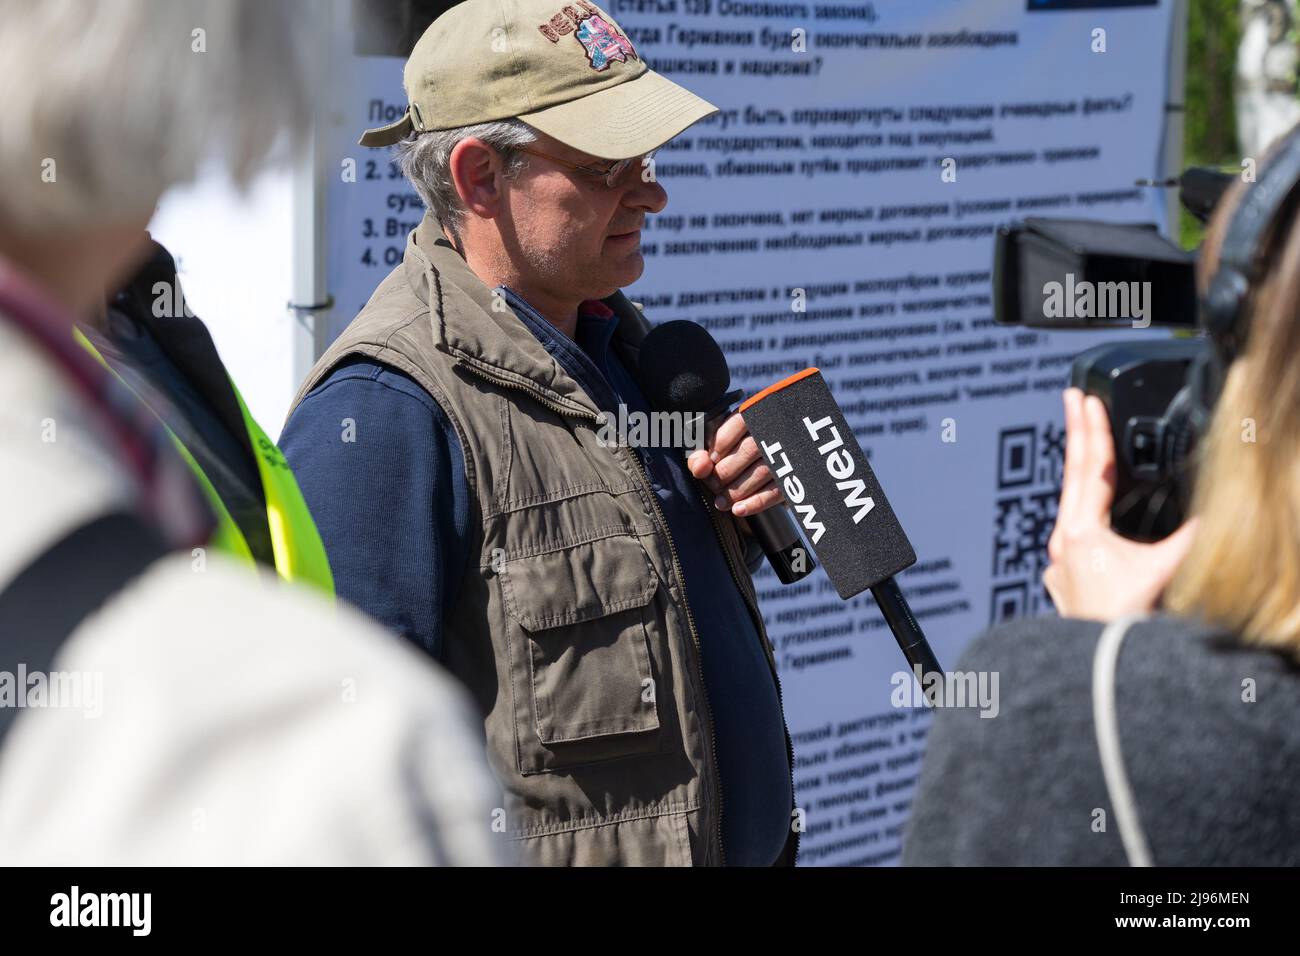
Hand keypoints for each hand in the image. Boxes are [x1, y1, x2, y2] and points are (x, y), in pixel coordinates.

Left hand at [686, 412, 782, 517]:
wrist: (788, 455)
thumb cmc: (744, 446)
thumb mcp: (725, 440)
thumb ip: (705, 451)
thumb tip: (699, 466)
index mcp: (759, 413)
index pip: (737, 423)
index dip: (720, 444)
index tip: (710, 460)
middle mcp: (776, 430)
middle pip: (748, 451)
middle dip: (725, 473)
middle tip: (714, 484)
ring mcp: (789, 453)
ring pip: (761, 472)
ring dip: (736, 491)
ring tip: (721, 502)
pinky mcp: (797, 475)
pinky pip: (776, 491)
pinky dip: (756, 503)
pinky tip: (739, 509)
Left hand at [1042, 388, 1197, 620]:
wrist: (1100, 667)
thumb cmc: (1126, 622)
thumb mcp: (1166, 571)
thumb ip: (1192, 536)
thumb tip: (1219, 509)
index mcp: (1081, 532)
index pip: (1089, 468)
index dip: (1092, 429)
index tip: (1086, 398)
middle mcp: (1062, 543)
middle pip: (1071, 477)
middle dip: (1075, 434)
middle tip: (1071, 398)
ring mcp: (1059, 562)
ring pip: (1069, 505)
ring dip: (1077, 472)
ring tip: (1079, 441)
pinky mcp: (1064, 579)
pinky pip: (1072, 533)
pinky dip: (1081, 510)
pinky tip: (1087, 507)